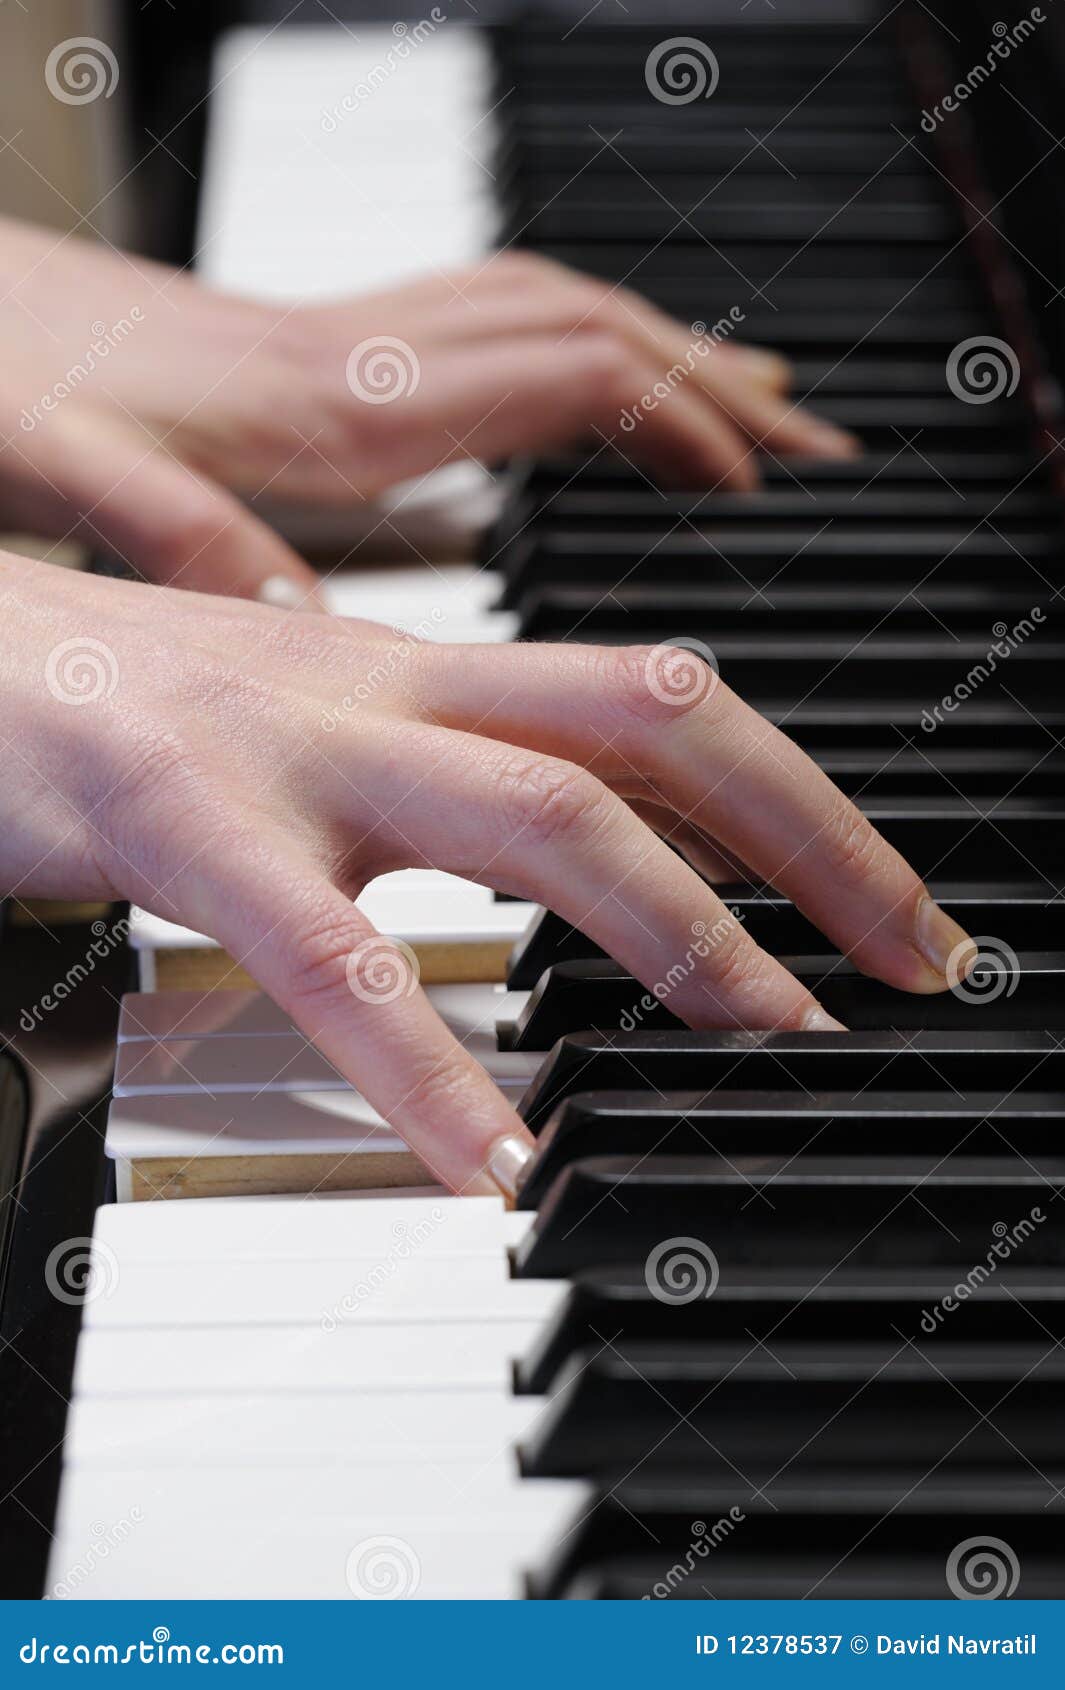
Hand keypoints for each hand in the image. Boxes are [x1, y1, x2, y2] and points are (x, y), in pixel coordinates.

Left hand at [0, 219, 855, 603]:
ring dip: (662, 352)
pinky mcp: (325, 355)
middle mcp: (368, 355)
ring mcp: (353, 344)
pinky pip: (493, 326)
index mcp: (341, 397)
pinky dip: (575, 355)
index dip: (684, 417)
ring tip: (749, 404)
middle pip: (594, 327)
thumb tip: (308, 618)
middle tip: (814, 441)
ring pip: (554, 310)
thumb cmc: (2, 379)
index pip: (568, 370)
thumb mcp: (81, 473)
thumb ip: (195, 538)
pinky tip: (590, 403)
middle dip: (717, 380)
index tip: (769, 478)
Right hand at [3, 555, 971, 1197]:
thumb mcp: (312, 722)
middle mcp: (387, 689)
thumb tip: (556, 846)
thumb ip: (438, 775)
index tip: (884, 905)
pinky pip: (329, 954)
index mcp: (423, 672)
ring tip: (766, 1033)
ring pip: (536, 812)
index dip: (801, 798)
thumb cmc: (118, 697)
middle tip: (904, 963)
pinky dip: (424, 1063)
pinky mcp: (182, 820)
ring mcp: (292, 746)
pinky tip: (487, 1159)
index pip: (663, 705)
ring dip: (679, 928)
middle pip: (656, 726)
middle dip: (812, 842)